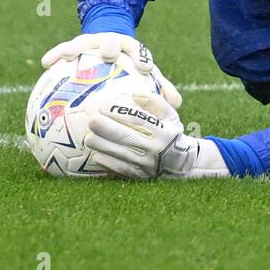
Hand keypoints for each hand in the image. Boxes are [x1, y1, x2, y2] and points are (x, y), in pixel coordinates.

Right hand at [40, 32, 181, 108]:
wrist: (113, 41)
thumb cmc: (131, 64)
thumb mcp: (144, 72)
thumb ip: (159, 87)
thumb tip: (177, 105)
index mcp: (132, 50)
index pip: (139, 52)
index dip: (142, 59)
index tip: (144, 68)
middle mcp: (112, 42)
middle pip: (112, 41)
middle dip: (110, 45)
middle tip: (107, 53)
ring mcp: (93, 41)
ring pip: (84, 42)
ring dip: (75, 47)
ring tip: (66, 56)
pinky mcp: (76, 43)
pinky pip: (63, 48)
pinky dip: (55, 53)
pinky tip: (45, 63)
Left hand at [83, 88, 229, 179]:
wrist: (181, 162)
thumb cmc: (170, 132)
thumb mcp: (169, 114)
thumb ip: (154, 102)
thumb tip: (133, 93)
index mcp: (163, 130)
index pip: (137, 119)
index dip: (118, 112)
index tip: (103, 105)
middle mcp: (155, 148)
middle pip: (126, 136)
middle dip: (106, 128)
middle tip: (92, 120)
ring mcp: (147, 163)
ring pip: (119, 153)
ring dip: (101, 145)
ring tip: (89, 138)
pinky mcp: (140, 175)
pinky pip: (119, 168)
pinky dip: (106, 161)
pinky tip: (96, 153)